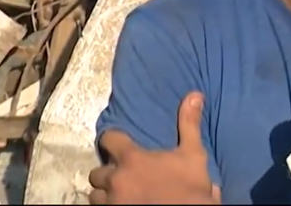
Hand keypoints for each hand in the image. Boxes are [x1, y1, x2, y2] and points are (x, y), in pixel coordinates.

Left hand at [88, 91, 220, 204]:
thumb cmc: (190, 188)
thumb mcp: (193, 154)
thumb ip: (189, 124)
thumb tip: (195, 95)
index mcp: (133, 159)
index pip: (109, 139)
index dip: (113, 140)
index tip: (118, 144)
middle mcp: (116, 179)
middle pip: (97, 172)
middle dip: (108, 173)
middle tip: (122, 176)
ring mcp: (112, 201)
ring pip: (95, 195)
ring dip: (104, 193)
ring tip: (118, 194)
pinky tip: (121, 205)